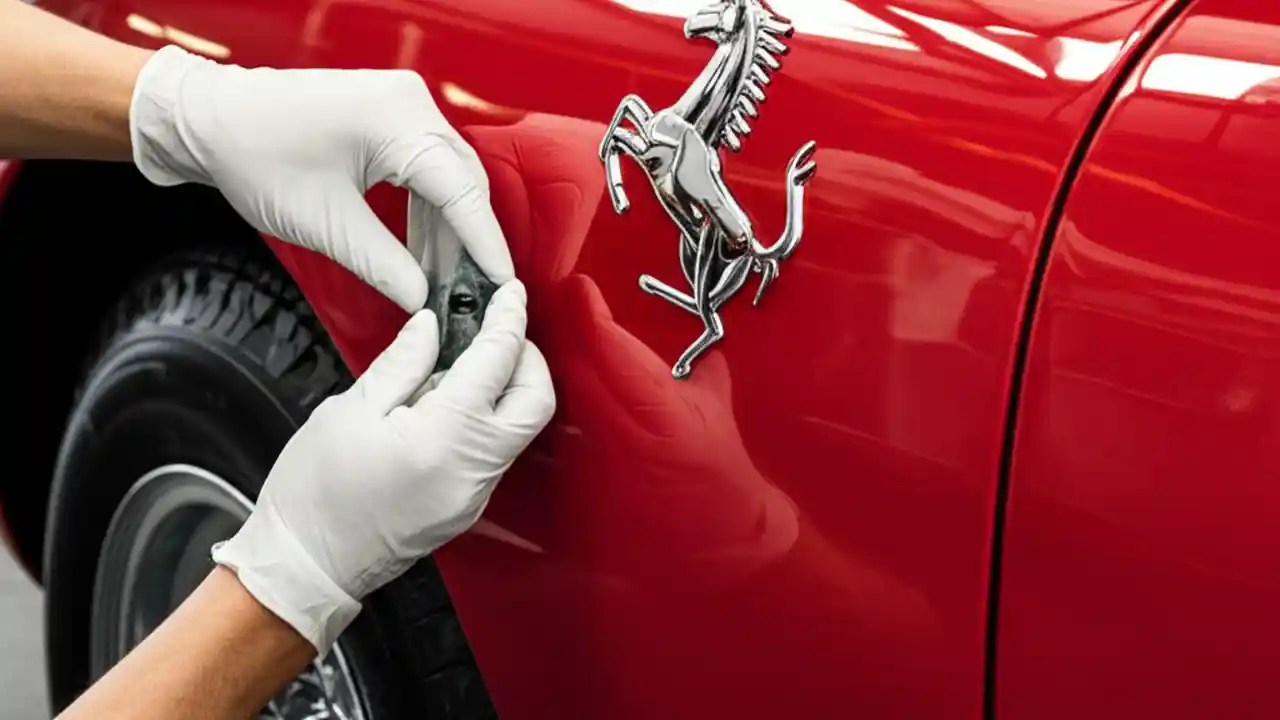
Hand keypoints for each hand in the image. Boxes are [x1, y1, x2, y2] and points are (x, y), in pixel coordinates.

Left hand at [129, 44, 511, 311]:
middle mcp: (410, 104)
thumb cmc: (254, 155)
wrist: (207, 118)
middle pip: (463, 183)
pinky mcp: (388, 116)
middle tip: (473, 294)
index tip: (503, 286)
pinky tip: (424, 252)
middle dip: (469, 242)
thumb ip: (384, 265)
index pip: (463, 192)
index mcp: (399, 120)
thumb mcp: (325, 224)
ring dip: (448, 230)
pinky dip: (427, 211)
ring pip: (447, 178)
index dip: (486, 245)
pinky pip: (425, 168)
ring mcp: (401, 106)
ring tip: (444, 282)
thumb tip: (423, 302)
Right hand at [211, 282, 554, 651]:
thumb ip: (402, 363)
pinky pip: (495, 452)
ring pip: (519, 428)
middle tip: (493, 331)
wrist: (305, 568)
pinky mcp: (468, 507)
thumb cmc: (313, 493)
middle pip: (535, 400)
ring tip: (456, 367)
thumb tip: (433, 325)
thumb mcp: (349, 411)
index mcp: (443, 438)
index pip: (498, 363)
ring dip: (506, 388)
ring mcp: (476, 494)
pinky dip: (486, 418)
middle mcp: (473, 470)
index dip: (509, 320)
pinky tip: (445, 406)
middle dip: (525, 357)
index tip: (510, 293)